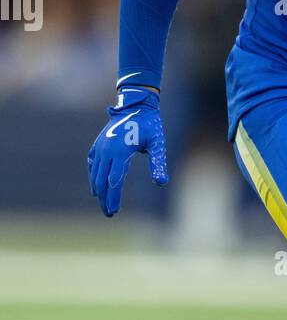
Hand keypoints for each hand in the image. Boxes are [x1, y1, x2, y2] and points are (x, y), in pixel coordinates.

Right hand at [87, 87, 167, 217]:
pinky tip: (96, 187)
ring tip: (104, 204)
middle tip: (109, 214)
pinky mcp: (98, 144)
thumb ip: (158, 163)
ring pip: (95, 173)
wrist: (136, 105)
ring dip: (98, 190)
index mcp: (120, 151)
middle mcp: (106, 150)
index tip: (114, 211)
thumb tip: (161, 182)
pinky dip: (93, 176)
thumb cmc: (150, 126)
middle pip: (102, 181)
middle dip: (105, 199)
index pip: (114, 181)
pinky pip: (93, 164)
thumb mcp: (157, 144)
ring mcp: (100, 147)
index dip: (113, 197)